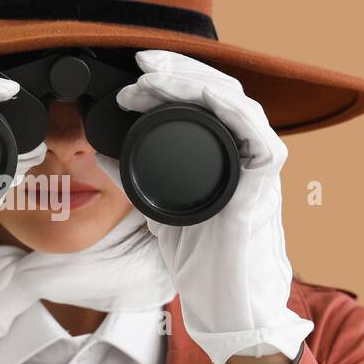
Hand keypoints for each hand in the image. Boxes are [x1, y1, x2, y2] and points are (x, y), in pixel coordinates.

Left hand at [96, 50, 312, 363]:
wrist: (227, 299)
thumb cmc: (202, 255)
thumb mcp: (158, 205)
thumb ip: (134, 175)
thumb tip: (98, 150)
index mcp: (220, 150)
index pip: (197, 99)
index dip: (165, 82)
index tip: (128, 83)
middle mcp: (242, 147)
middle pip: (214, 88)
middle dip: (175, 70)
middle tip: (140, 64)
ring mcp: (257, 157)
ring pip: (231, 97)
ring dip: (191, 81)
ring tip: (153, 78)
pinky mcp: (265, 173)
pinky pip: (251, 125)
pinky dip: (223, 104)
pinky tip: (195, 95)